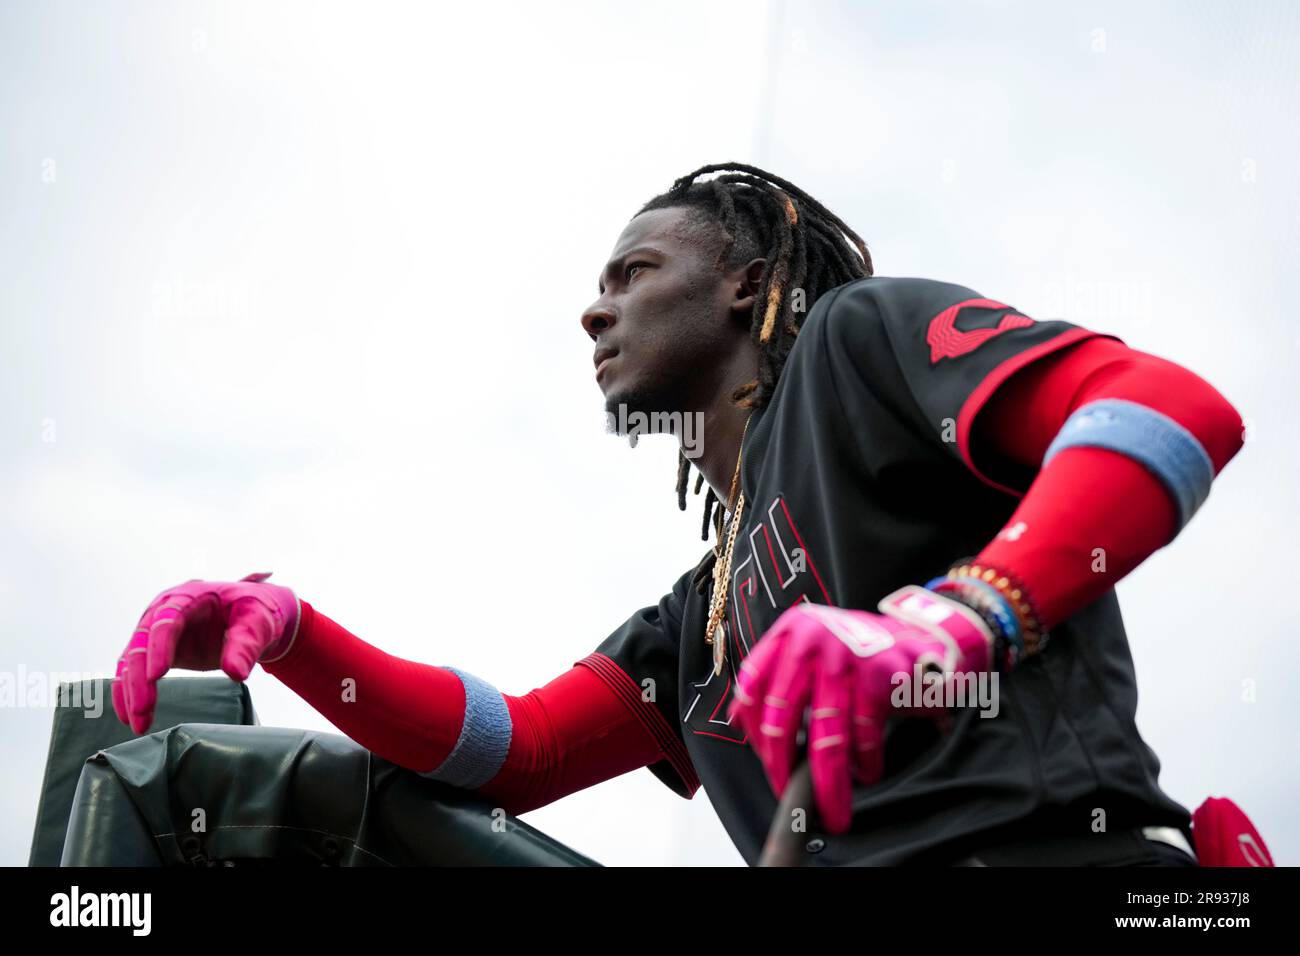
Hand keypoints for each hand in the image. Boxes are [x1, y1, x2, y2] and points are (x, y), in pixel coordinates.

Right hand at [112, 572, 299, 733]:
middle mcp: (163, 612)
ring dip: (130, 692)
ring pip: (132, 661)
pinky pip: (134, 671)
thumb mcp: (257, 622)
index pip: (166, 619)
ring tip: (138, 724)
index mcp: (188, 596)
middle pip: (141, 643)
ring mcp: (157, 632)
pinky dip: (128, 693)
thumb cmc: (254, 612)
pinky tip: (130, 717)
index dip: (160, 647)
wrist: (253, 617)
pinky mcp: (157, 651)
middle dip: (138, 678)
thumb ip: (246, 645)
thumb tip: (235, 674)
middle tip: (143, 709)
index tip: (157, 675)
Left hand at [725, 586, 993, 833]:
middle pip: (781, 717)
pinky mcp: (878, 674)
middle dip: (782, 768)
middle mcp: (810, 641)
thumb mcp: (810, 650)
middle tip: (789, 798)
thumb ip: (776, 678)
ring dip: (828, 783)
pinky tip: (867, 773)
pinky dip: (866, 762)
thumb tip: (738, 722)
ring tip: (833, 811)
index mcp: (788, 633)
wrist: (914, 636)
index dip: (754, 732)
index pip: (752, 688)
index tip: (767, 763)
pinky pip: (863, 734)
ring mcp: (844, 657)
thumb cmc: (854, 652)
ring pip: (825, 735)